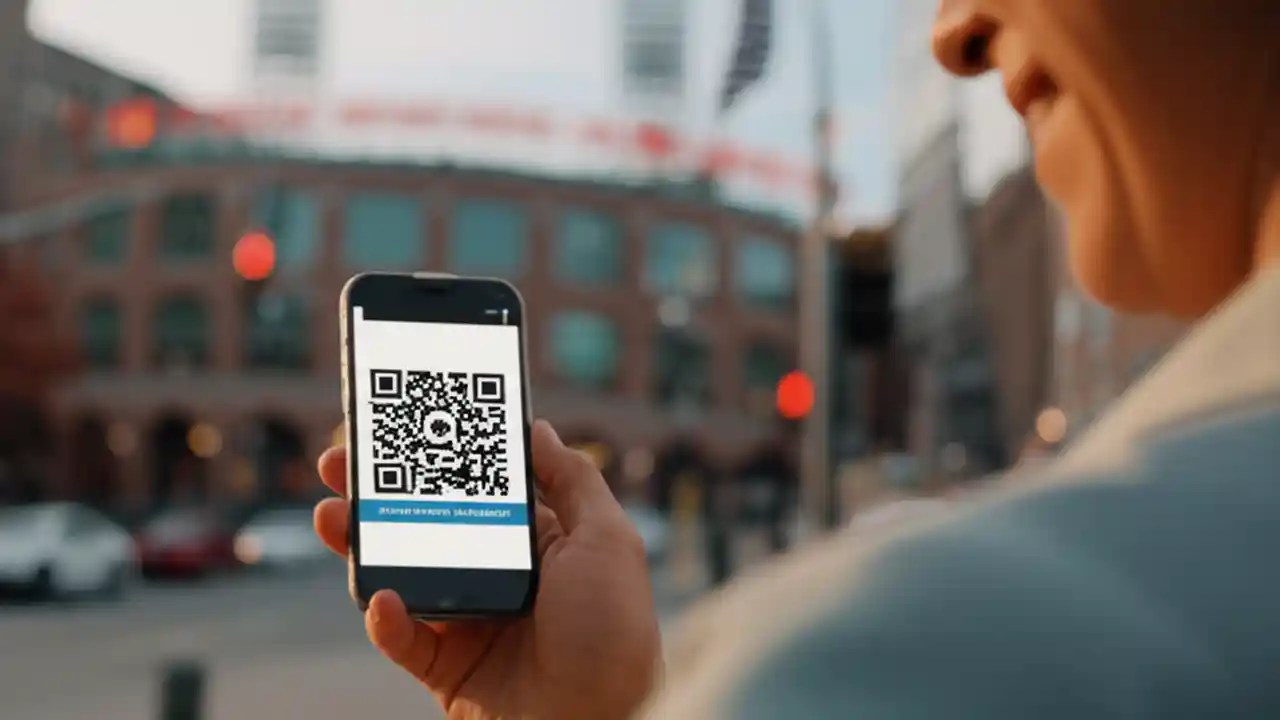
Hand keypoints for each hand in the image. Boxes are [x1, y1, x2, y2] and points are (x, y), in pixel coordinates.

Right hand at [313, 419, 661, 718]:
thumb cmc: (613, 632)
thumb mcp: (607, 540)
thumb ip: (573, 481)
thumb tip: (537, 429)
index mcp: (537, 542)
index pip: (478, 488)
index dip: (440, 458)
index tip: (403, 426)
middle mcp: (499, 576)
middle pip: (427, 523)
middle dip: (382, 492)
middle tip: (342, 461)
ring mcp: (469, 622)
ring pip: (401, 573)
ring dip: (361, 543)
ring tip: (331, 514)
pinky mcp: (447, 668)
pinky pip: (402, 637)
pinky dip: (384, 618)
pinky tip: (378, 596)